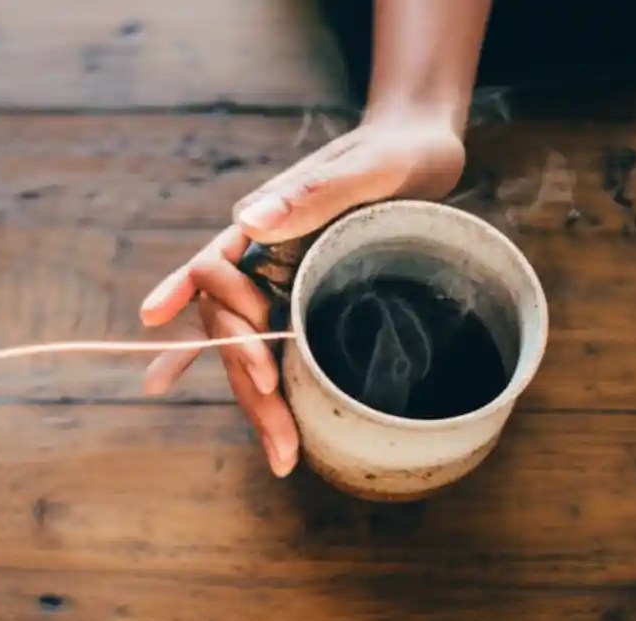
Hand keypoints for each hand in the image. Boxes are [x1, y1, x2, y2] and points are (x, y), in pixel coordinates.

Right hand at [139, 115, 466, 476]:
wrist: (424, 150)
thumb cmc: (397, 151)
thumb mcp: (366, 168)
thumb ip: (312, 192)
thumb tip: (248, 222)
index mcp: (262, 223)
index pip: (212, 275)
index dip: (225, 325)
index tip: (263, 367)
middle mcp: (259, 255)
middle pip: (227, 325)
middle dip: (248, 383)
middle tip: (280, 440)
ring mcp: (278, 280)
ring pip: (246, 345)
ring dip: (256, 400)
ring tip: (280, 456)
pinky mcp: (303, 297)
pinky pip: (269, 344)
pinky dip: (253, 382)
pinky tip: (251, 417)